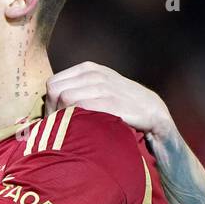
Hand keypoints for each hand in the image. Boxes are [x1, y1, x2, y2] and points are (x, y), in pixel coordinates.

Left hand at [45, 61, 173, 138]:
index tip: (55, 125)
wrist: (156, 119)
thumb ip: (76, 93)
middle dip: (53, 114)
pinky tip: (82, 132)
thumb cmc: (123, 112)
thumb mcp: (98, 95)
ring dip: (64, 120)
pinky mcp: (117, 102)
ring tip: (71, 134)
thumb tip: (48, 106)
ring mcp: (108, 86)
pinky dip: (77, 121)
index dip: (50, 107)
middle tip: (61, 132)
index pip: (53, 84)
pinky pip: (84, 108)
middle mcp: (96, 74)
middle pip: (56, 92)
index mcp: (89, 70)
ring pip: (68, 99)